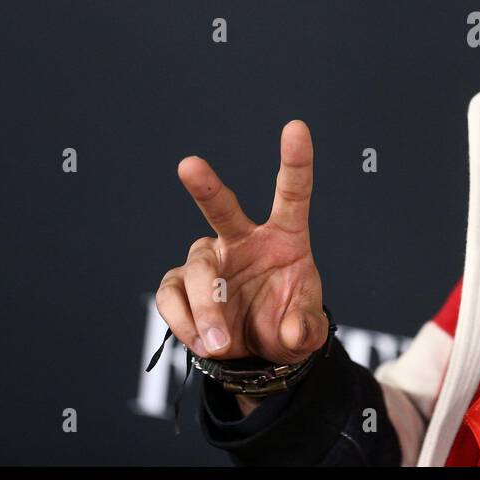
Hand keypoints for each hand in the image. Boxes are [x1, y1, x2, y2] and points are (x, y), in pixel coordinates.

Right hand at [155, 120, 326, 373]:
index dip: (295, 161)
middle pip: (222, 207)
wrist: (255, 352)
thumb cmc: (287, 323)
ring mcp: (209, 258)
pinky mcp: (180, 283)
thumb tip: (293, 332)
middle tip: (188, 165)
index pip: (292, 192)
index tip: (296, 126)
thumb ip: (305, 329)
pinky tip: (202, 342)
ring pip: (197, 269)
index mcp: (285, 236)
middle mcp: (243, 239)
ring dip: (207, 308)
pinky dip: (185, 322)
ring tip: (220, 343)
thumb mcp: (307, 331)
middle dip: (205, 186)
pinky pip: (172, 295)